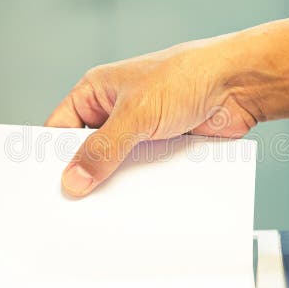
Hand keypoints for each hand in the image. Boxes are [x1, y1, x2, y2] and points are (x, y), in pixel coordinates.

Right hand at [45, 35, 258, 196]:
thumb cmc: (187, 76)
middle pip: (89, 153)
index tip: (49, 187)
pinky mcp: (165, 147)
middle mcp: (116, 112)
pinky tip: (139, 206)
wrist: (239, 84)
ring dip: (118, 184)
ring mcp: (141, 131)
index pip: (61, 129)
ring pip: (118, 167)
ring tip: (107, 212)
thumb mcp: (136, 114)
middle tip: (77, 206)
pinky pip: (146, 174)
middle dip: (87, 175)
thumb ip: (103, 148)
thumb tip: (74, 179)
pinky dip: (144, 188)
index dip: (53, 157)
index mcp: (97, 92)